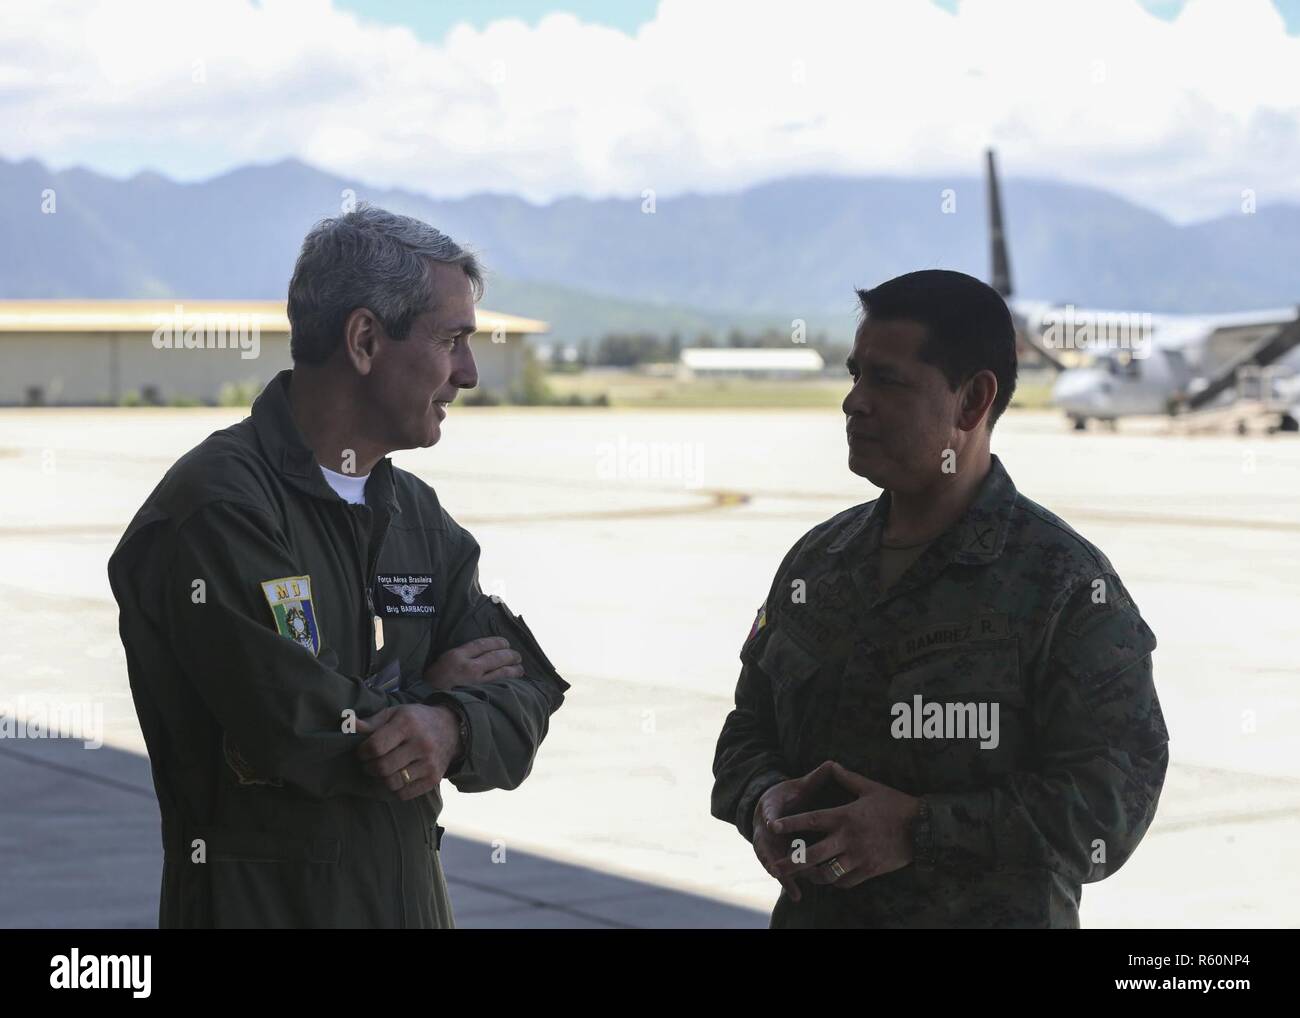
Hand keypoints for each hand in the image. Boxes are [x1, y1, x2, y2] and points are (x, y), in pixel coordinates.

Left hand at [355, 704, 461, 800]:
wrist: (452, 729)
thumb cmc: (416, 720)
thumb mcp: (395, 713)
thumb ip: (371, 722)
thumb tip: (349, 724)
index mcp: (407, 724)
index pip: (375, 747)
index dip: (363, 752)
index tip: (363, 751)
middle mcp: (421, 744)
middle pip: (382, 767)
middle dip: (369, 767)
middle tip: (369, 763)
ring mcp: (429, 763)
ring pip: (392, 782)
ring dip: (381, 779)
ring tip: (382, 770)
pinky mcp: (434, 778)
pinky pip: (404, 794)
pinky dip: (395, 789)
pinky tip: (396, 777)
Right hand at [424, 637, 522, 690]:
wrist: (425, 704)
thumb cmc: (432, 683)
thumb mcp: (443, 662)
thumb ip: (461, 656)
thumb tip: (481, 652)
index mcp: (457, 655)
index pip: (483, 644)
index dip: (498, 642)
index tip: (505, 642)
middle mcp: (468, 667)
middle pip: (496, 656)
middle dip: (510, 655)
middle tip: (517, 656)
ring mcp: (475, 682)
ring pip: (502, 671)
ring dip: (514, 668)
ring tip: (520, 668)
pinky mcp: (479, 695)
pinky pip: (499, 686)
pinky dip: (509, 682)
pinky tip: (514, 681)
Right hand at [751, 761, 840, 902]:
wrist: (771, 809)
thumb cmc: (788, 796)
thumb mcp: (798, 786)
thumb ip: (815, 779)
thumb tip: (833, 763)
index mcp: (769, 807)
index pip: (768, 812)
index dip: (770, 817)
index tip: (771, 822)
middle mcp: (764, 829)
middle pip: (765, 844)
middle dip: (770, 855)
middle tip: (776, 865)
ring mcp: (767, 846)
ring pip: (772, 862)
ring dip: (782, 875)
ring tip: (792, 887)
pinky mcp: (774, 858)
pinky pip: (780, 873)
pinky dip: (788, 884)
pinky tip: (798, 896)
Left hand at [769, 761, 920, 889]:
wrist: (923, 828)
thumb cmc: (896, 804)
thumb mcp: (870, 787)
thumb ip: (847, 778)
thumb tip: (832, 764)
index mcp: (845, 816)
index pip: (811, 820)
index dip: (791, 824)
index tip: (773, 826)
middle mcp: (848, 839)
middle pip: (813, 855)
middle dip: (792, 862)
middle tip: (776, 866)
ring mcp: (859, 857)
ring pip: (828, 873)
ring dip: (813, 876)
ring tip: (803, 876)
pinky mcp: (870, 870)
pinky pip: (846, 882)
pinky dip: (835, 882)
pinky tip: (830, 878)